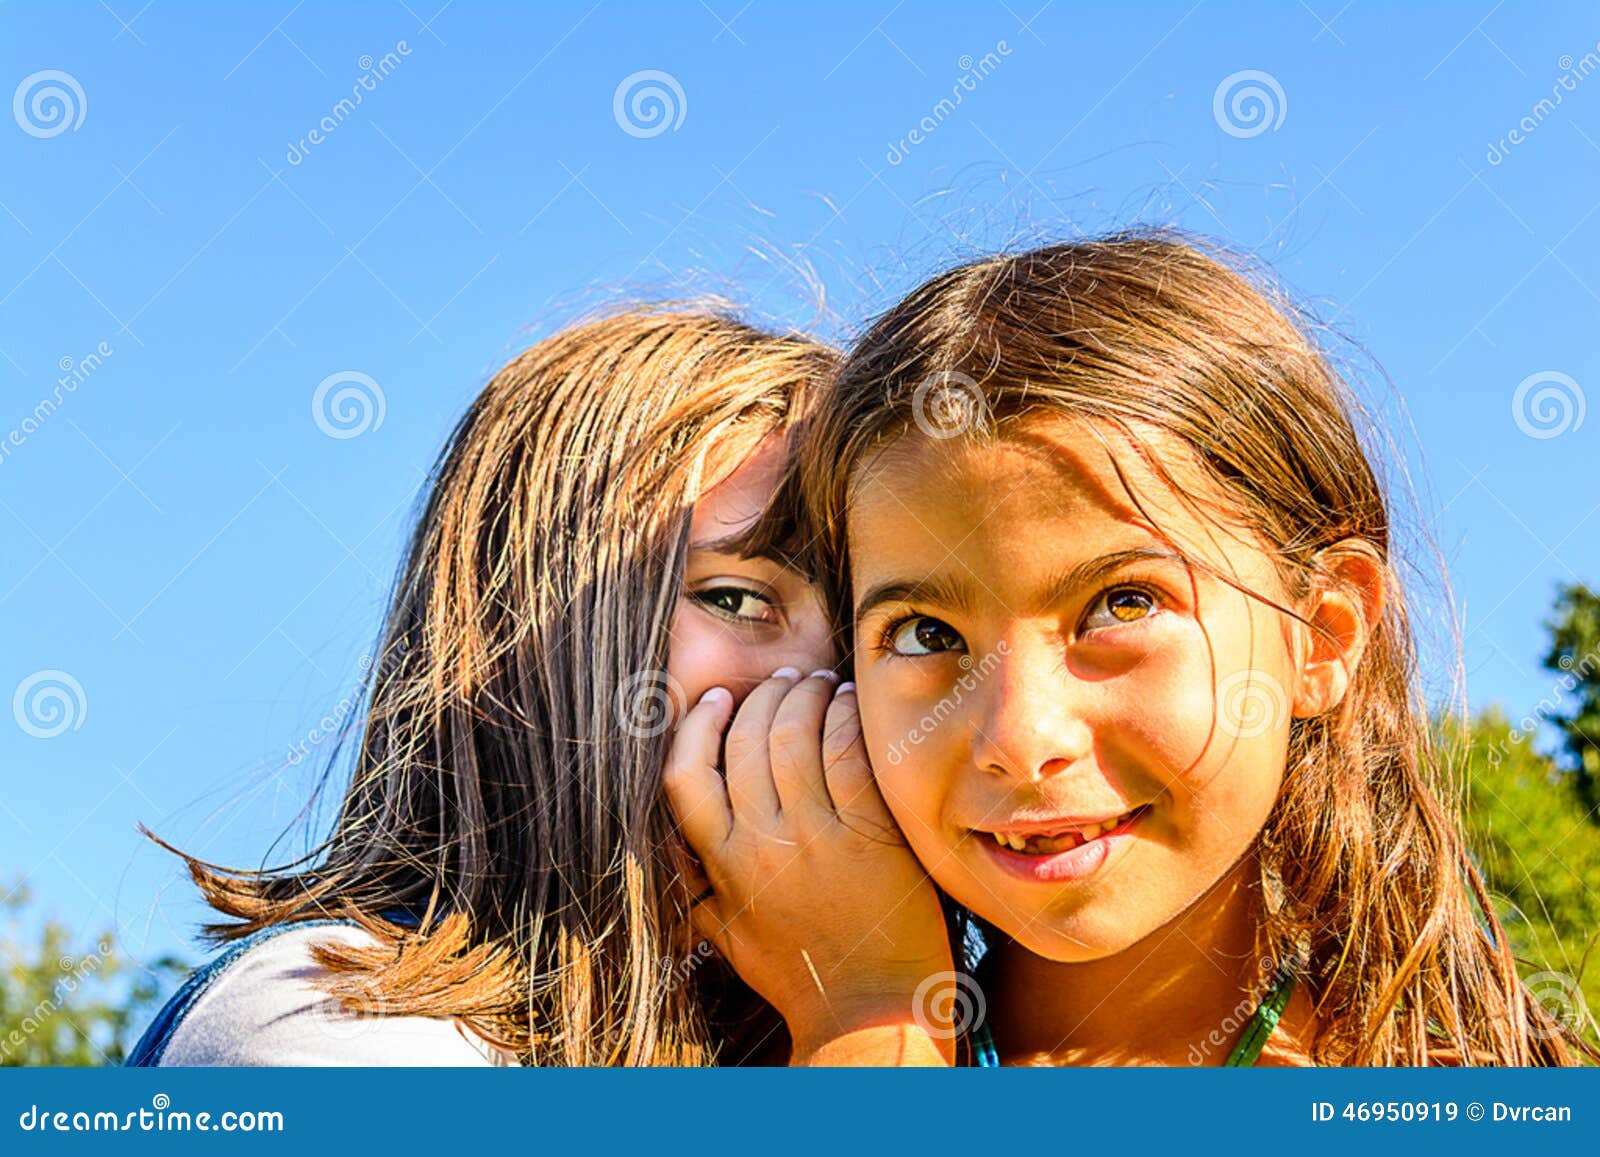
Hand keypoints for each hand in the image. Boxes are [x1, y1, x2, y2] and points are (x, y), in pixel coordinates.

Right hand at [663, 669, 956, 1063]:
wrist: (870, 1008)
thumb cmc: (800, 976)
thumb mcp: (728, 936)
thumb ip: (696, 889)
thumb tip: (668, 851)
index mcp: (724, 864)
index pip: (686, 776)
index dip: (697, 727)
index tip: (716, 701)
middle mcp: (765, 844)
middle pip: (747, 742)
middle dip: (762, 698)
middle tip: (781, 681)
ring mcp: (819, 836)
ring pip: (796, 737)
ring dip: (804, 697)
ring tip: (815, 683)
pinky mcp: (870, 832)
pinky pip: (848, 754)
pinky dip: (844, 718)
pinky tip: (847, 704)